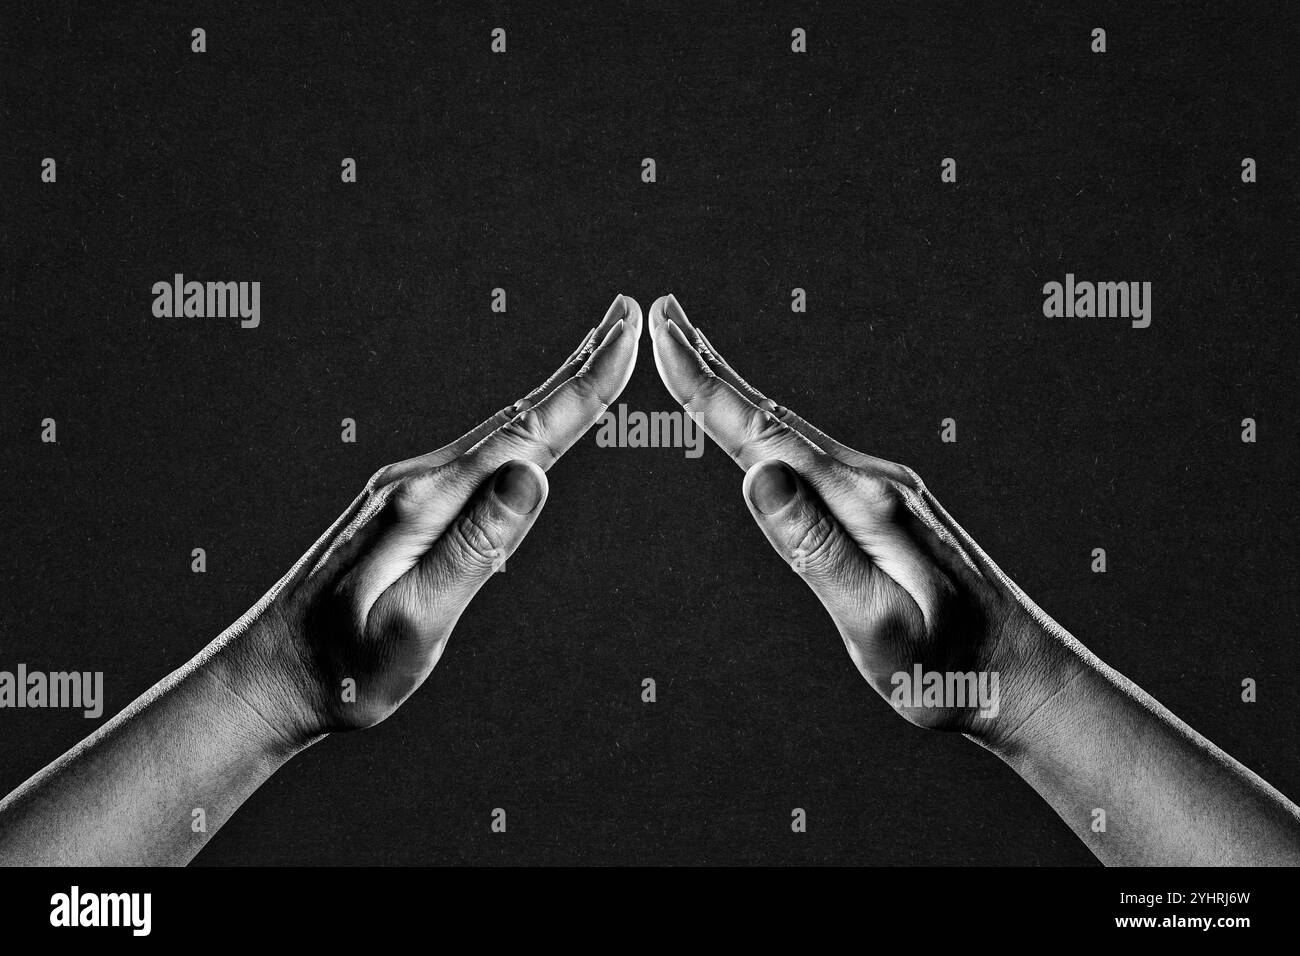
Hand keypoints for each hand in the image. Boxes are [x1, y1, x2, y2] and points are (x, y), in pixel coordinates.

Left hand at [216, 293, 642, 744]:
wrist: (269, 675)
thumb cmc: (343, 666)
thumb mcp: (415, 621)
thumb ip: (475, 547)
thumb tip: (533, 473)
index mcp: (426, 504)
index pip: (525, 434)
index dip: (583, 387)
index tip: (625, 337)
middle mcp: (417, 483)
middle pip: (516, 416)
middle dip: (577, 368)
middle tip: (624, 316)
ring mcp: (408, 493)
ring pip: (499, 432)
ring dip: (553, 393)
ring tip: (595, 357)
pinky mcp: (405, 510)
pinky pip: (479, 456)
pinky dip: (521, 427)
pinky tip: (532, 428)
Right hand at [647, 293, 1071, 742]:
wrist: (1023, 673)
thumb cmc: (949, 666)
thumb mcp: (877, 623)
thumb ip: (816, 549)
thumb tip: (757, 473)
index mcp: (863, 503)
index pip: (764, 434)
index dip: (705, 385)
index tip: (663, 332)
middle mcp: (873, 483)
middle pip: (774, 416)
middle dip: (712, 366)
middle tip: (664, 315)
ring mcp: (883, 492)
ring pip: (791, 432)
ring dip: (737, 393)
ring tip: (695, 357)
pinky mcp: (887, 510)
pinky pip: (812, 456)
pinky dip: (768, 427)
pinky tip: (760, 430)